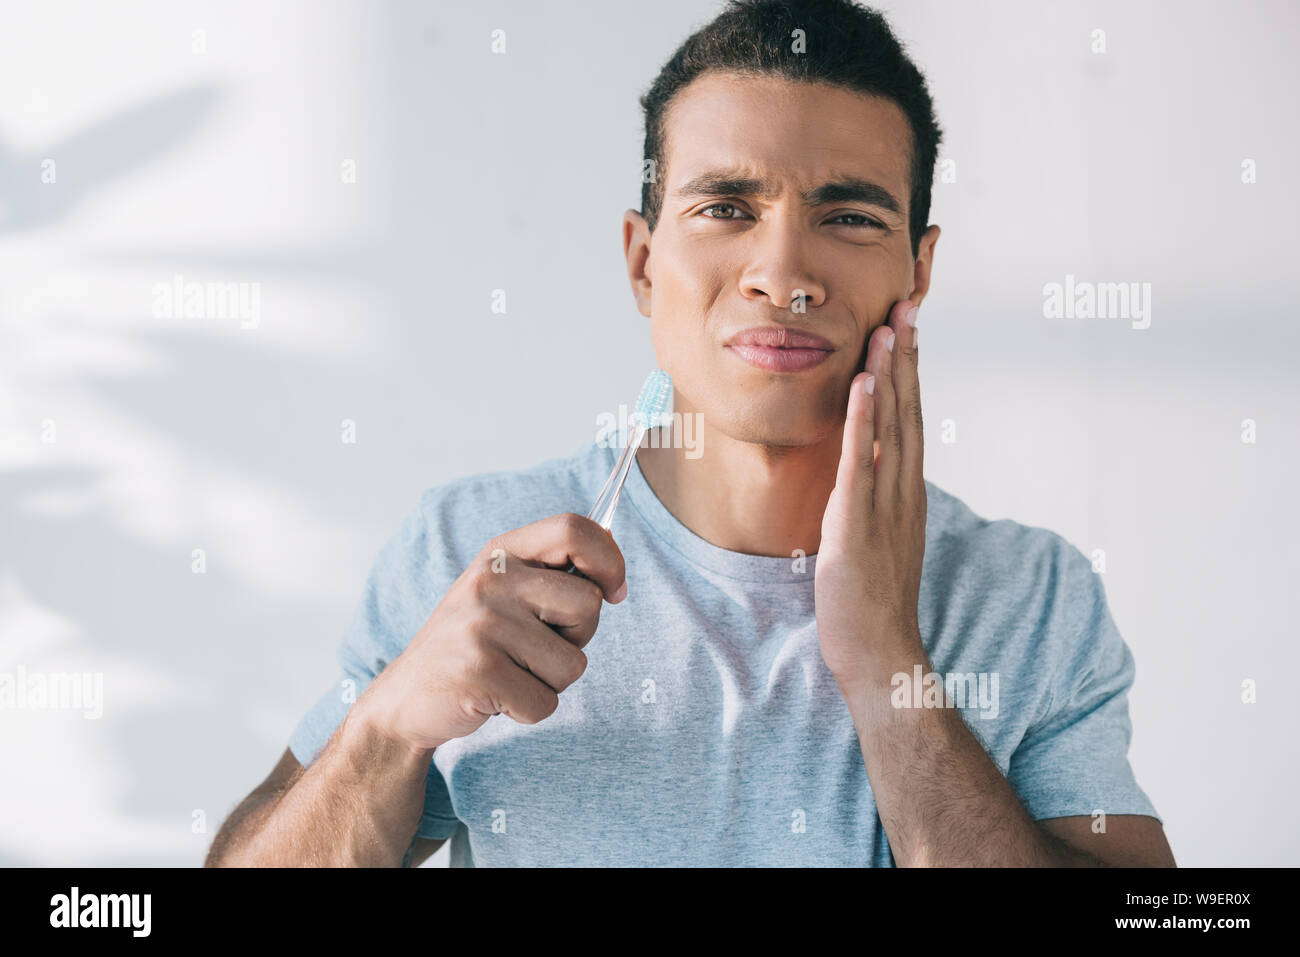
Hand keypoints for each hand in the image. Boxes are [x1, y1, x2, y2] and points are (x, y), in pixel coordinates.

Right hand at [354, 513, 626, 751]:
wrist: (407, 696)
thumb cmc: (473, 644)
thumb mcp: (504, 593)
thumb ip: (552, 577)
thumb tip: (613, 579)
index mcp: (503, 554)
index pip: (574, 529)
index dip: (609, 560)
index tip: (615, 591)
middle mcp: (490, 581)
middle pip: (588, 606)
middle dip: (577, 637)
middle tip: (534, 647)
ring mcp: (482, 625)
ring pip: (572, 664)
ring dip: (550, 681)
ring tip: (509, 672)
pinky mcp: (480, 672)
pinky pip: (546, 702)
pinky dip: (529, 709)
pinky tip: (495, 697)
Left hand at [815, 299, 925, 690]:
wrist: (881, 653)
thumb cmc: (871, 602)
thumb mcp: (874, 539)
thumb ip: (871, 502)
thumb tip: (861, 471)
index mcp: (906, 493)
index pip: (911, 420)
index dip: (909, 373)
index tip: (906, 330)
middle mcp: (904, 491)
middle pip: (908, 411)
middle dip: (906, 357)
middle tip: (907, 305)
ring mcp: (885, 506)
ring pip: (892, 427)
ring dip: (890, 374)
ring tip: (889, 326)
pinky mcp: (859, 523)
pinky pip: (862, 462)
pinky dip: (865, 421)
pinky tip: (864, 385)